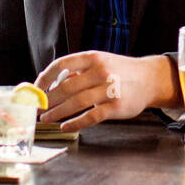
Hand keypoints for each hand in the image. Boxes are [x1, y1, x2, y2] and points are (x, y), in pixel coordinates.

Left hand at [35, 51, 180, 131]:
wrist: (149, 79)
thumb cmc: (120, 71)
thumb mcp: (100, 62)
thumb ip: (78, 72)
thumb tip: (52, 84)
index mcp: (93, 58)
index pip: (61, 65)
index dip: (45, 78)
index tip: (35, 89)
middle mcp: (100, 72)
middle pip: (66, 87)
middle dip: (48, 100)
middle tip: (37, 108)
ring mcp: (109, 90)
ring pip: (76, 103)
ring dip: (57, 112)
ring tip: (46, 118)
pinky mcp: (115, 107)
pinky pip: (90, 117)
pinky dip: (75, 123)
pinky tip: (65, 127)